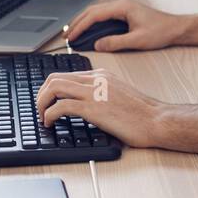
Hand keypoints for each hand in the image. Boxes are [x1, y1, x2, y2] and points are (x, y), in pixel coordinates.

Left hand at [36, 69, 168, 148]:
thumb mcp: (119, 94)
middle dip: (41, 94)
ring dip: (41, 102)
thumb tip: (82, 104)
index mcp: (102, 75)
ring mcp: (94, 92)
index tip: (47, 101)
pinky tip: (49, 123)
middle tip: (40, 109)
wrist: (157, 120)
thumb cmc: (143, 113)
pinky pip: (61, 106)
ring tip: (42, 116)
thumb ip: (101, 93)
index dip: (50, 88)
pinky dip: (49, 114)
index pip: (66, 74)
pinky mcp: (93, 108)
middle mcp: (96, 79)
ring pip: (54, 87)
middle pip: (55, 77)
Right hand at [63, 0, 188, 51]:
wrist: (176, 28)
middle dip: (77, 23)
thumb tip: (97, 45)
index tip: (71, 36)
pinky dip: (93, 23)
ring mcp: (123, 8)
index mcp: (123, 7)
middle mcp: (121, 5)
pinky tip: (89, 32)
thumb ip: (116, 43)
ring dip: (84, 22)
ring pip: (97, 13)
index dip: (80, 26)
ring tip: (73, 33)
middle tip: (66, 35)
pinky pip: (104, 16)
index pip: (94, 15)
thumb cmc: (161, 31)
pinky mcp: (125, 14)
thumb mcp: (137, 41)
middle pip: (92, 11)